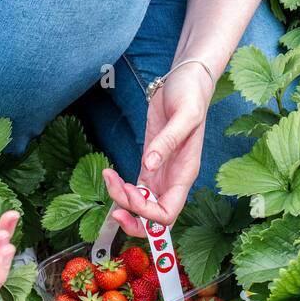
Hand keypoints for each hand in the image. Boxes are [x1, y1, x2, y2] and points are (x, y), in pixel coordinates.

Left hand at [102, 61, 213, 235]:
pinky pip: (134, 188)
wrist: (185, 81)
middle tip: (114, 209)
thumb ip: (167, 142)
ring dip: (122, 200)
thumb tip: (150, 164)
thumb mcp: (184, 115)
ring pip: (141, 204)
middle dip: (133, 219)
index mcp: (185, 175)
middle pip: (154, 218)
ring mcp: (161, 173)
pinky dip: (120, 188)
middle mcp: (173, 180)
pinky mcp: (150, 162)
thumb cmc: (190, 96)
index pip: (168, 213)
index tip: (130, 199)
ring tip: (109, 177)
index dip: (148, 215)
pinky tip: (110, 175)